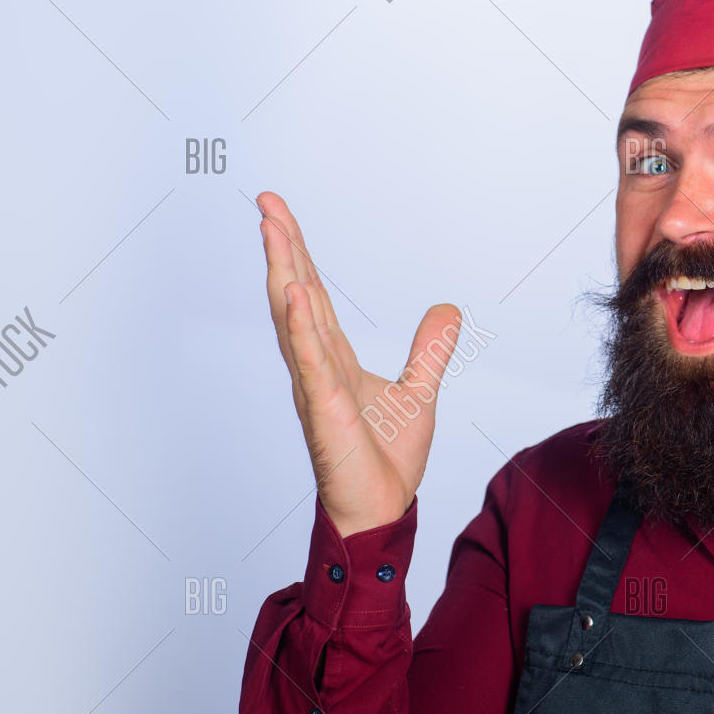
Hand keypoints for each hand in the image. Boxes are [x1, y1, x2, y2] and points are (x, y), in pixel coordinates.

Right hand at [257, 191, 461, 536]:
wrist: (381, 510)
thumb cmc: (384, 460)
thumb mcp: (419, 391)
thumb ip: (429, 349)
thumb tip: (447, 310)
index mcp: (331, 359)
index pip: (310, 294)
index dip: (297, 253)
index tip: (278, 213)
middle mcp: (316, 366)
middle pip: (294, 294)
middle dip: (282, 248)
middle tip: (267, 202)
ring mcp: (316, 387)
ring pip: (294, 319)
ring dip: (284, 273)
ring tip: (272, 230)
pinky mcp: (326, 411)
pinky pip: (311, 362)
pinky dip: (301, 328)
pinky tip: (294, 295)